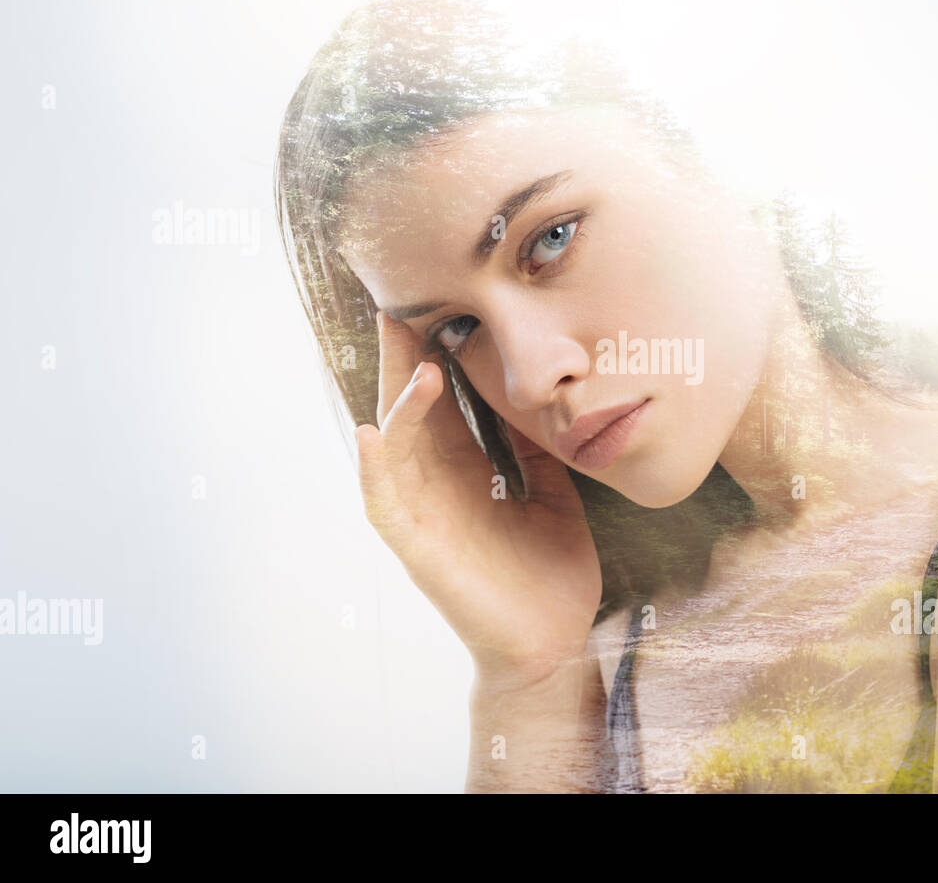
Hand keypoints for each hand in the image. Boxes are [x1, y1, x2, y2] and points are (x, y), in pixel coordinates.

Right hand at [354, 311, 602, 689]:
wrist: (554, 642)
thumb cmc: (551, 573)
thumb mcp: (554, 495)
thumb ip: (539, 450)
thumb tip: (539, 398)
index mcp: (467, 472)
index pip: (441, 403)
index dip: (433, 356)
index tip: (434, 307)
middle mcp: (437, 487)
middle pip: (409, 412)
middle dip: (400, 362)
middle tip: (397, 308)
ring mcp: (423, 516)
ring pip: (395, 448)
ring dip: (398, 405)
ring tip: (414, 364)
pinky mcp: (418, 551)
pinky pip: (384, 504)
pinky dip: (375, 469)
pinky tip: (370, 434)